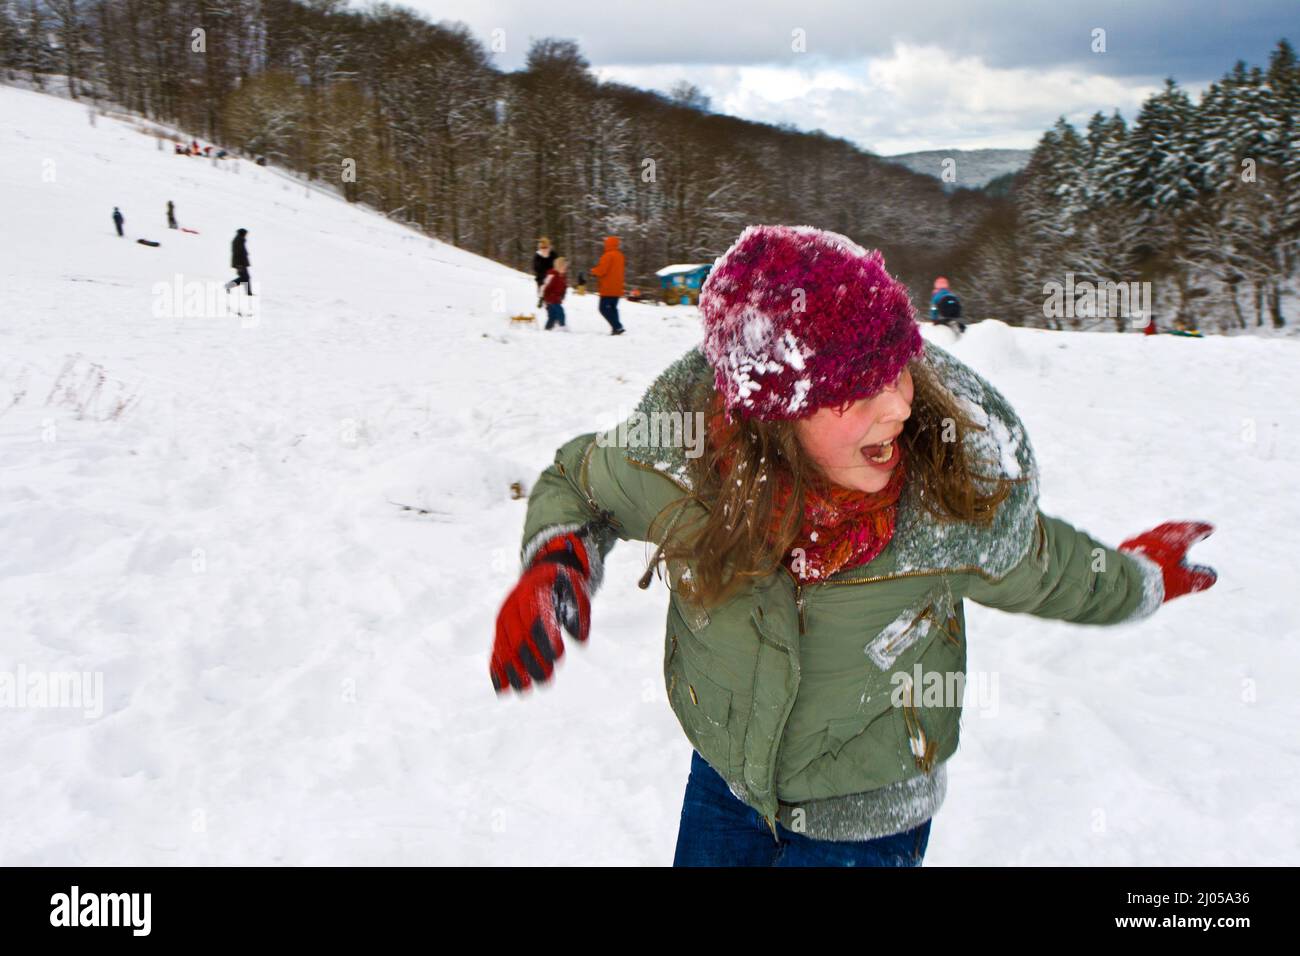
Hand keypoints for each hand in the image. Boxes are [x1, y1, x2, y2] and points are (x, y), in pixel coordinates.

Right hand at [490, 532, 591, 692]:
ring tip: (524, 690)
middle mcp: (513, 604)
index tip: (557, 656)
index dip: (545, 636)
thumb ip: (581, 610)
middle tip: (545, 680)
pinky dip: (497, 669)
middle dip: (530, 659)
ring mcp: (504, 617)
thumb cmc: (562, 585)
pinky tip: (502, 688)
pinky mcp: (500, 630)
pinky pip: (496, 650)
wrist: (540, 574)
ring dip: (513, 670)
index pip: (536, 615)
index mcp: (533, 590)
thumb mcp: (576, 588)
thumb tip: (580, 639)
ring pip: (504, 646)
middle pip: (518, 634)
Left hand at [1118, 521, 1216, 601]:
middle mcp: (1157, 536)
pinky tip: (1151, 548)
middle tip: (1193, 530)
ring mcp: (1140, 540)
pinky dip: (1153, 542)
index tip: (1209, 529)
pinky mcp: (1127, 547)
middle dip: (1185, 528)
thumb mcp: (1182, 583)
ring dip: (1168, 534)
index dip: (1201, 529)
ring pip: (1157, 533)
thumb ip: (1198, 579)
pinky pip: (1143, 540)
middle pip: (1173, 528)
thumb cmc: (1156, 581)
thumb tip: (1211, 576)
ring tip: (1173, 540)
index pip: (1191, 531)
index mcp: (1175, 542)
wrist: (1122, 580)